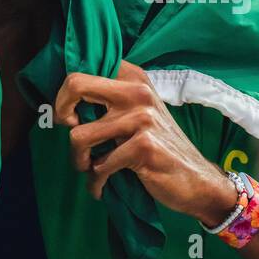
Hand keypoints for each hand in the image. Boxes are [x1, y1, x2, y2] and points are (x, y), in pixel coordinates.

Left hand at [55, 61, 235, 225]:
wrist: (197, 181)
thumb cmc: (160, 148)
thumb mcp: (139, 114)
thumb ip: (110, 102)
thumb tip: (65, 104)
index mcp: (134, 78)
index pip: (83, 71)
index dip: (66, 97)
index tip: (71, 118)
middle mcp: (138, 91)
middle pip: (75, 85)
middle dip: (61, 113)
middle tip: (71, 134)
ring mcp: (142, 117)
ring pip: (79, 136)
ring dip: (79, 160)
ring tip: (90, 169)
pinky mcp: (143, 145)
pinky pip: (98, 166)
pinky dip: (96, 182)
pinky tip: (102, 187)